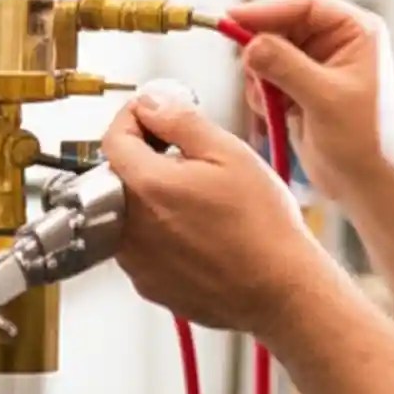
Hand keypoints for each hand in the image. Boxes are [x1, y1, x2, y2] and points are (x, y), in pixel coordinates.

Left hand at [101, 93, 327, 333]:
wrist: (281, 290)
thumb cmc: (263, 228)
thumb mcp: (229, 154)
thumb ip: (180, 121)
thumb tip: (152, 103)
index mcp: (147, 187)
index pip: (113, 138)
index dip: (134, 118)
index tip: (154, 116)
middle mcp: (130, 228)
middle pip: (118, 176)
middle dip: (146, 159)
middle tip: (187, 158)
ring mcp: (137, 262)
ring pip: (128, 213)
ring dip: (153, 199)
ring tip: (201, 202)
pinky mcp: (150, 286)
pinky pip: (142, 248)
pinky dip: (162, 234)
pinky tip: (201, 233)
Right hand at [231, 0, 393, 201]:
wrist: (370, 183)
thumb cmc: (366, 141)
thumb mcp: (326, 99)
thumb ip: (287, 67)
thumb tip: (251, 45)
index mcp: (357, 32)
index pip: (306, 5)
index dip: (267, 10)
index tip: (233, 20)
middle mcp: (338, 42)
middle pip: (283, 24)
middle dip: (261, 47)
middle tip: (247, 69)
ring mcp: (318, 65)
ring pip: (270, 50)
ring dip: (261, 74)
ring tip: (271, 101)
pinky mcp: (302, 88)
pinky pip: (267, 75)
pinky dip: (262, 91)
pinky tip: (274, 112)